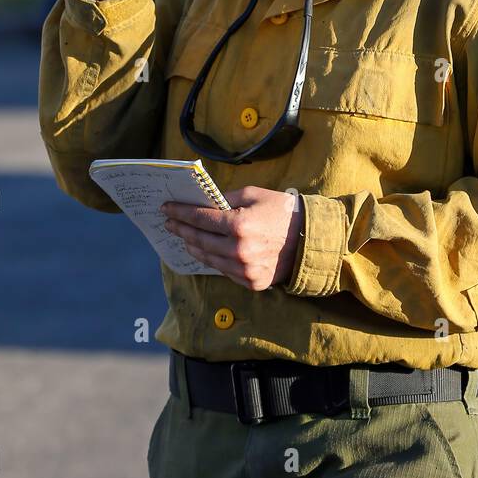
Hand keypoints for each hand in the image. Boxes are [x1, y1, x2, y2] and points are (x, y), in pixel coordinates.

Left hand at [161, 185, 303, 289]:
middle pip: (199, 240)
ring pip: (208, 258)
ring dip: (193, 246)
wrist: (310, 239)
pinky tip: (205, 250)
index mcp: (240, 225)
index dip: (180, 213)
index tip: (166, 209)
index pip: (200, 219)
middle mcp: (239, 250)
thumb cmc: (281, 211)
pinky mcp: (251, 283)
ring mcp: (245, 270)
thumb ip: (226, 199)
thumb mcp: (254, 194)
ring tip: (184, 237)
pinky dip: (211, 259)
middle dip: (182, 230)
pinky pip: (223, 270)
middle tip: (170, 223)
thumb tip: (203, 203)